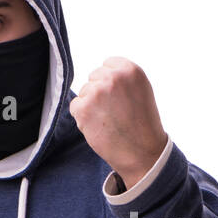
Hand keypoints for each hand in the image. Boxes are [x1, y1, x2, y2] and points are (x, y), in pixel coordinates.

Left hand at [68, 57, 168, 189]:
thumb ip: (122, 78)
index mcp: (130, 70)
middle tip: (116, 112)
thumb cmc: (142, 124)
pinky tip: (100, 127)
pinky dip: (83, 118)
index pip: (107, 64)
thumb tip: (99, 74)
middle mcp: (113, 77)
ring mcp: (97, 92)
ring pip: (84, 92)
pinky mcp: (83, 108)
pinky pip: (75, 106)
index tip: (121, 98)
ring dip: (92, 106)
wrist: (142, 153)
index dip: (111, 83)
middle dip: (101, 94)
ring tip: (110, 121)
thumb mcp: (140, 91)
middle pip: (94, 78)